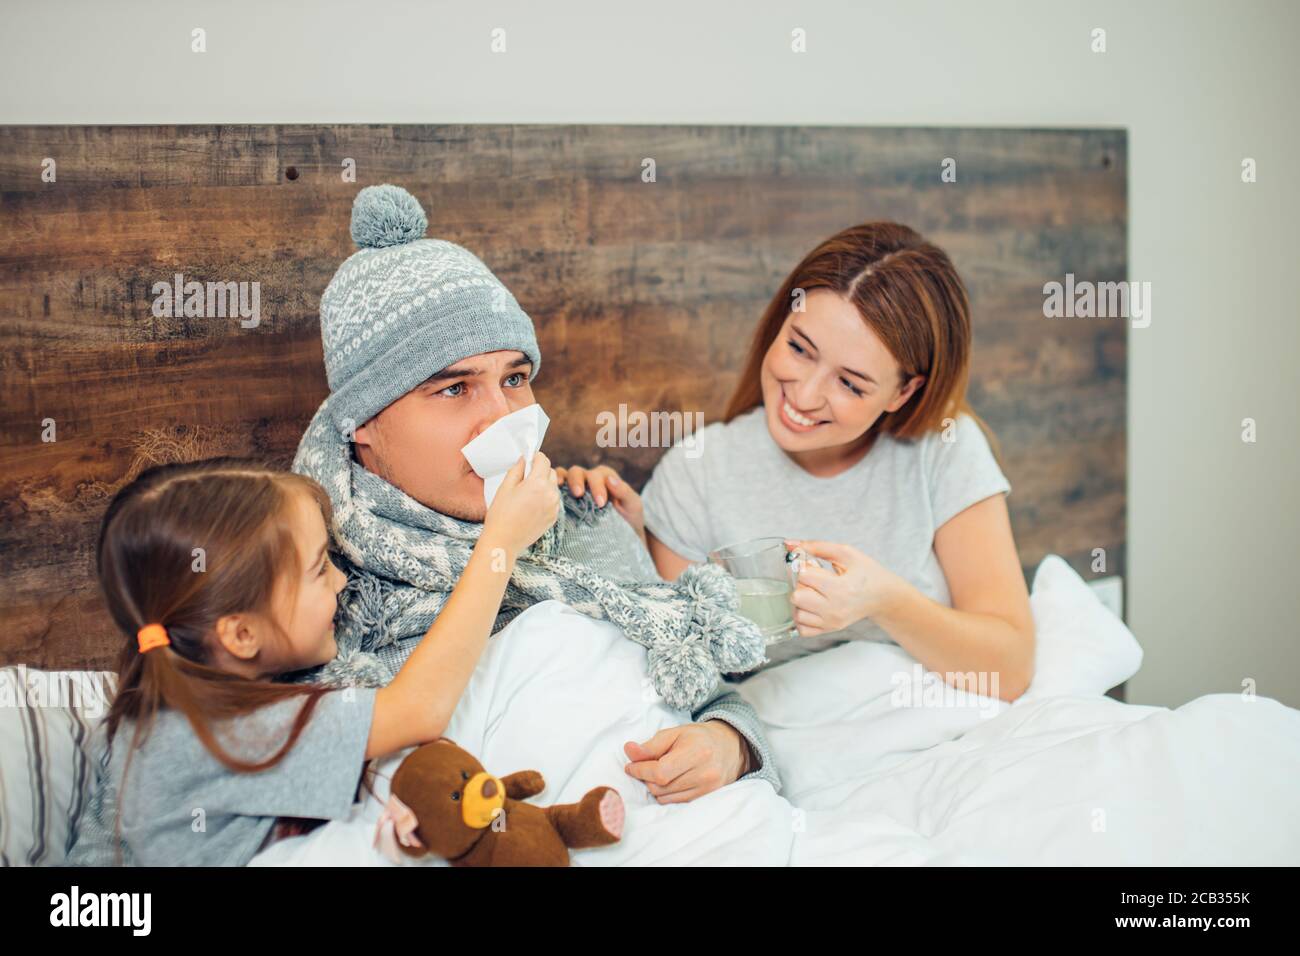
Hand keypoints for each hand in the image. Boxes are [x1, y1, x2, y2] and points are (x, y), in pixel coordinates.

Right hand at [482, 452, 559, 557]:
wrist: (504, 541)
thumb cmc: (500, 514)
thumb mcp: (505, 487)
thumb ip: (516, 470)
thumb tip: (523, 459)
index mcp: (537, 483)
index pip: (543, 460)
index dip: (535, 457)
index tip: (529, 458)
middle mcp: (550, 493)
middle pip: (551, 472)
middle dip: (540, 470)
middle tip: (526, 475)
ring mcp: (554, 506)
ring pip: (553, 486)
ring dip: (544, 484)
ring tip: (528, 492)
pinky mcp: (554, 517)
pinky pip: (554, 500)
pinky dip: (546, 497)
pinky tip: (531, 504)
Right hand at [555, 463, 643, 536]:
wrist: (622, 539)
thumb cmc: (629, 520)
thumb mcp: (633, 505)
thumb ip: (624, 491)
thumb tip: (610, 480)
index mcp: (605, 478)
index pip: (597, 475)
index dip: (597, 486)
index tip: (600, 503)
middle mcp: (589, 480)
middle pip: (578, 473)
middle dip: (578, 481)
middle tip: (579, 495)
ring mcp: (575, 488)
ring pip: (565, 475)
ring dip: (563, 480)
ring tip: (561, 488)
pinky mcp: (566, 500)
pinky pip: (556, 488)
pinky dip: (553, 486)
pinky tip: (552, 495)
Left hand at [622, 721, 747, 803]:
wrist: (729, 748)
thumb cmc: (698, 738)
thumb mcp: (674, 733)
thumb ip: (651, 745)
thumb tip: (628, 751)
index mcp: (697, 752)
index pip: (660, 771)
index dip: (640, 771)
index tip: (630, 766)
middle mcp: (705, 774)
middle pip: (661, 786)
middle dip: (646, 778)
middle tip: (644, 766)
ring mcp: (708, 789)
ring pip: (665, 798)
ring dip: (655, 787)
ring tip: (660, 772)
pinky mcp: (707, 798)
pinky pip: (675, 803)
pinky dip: (666, 794)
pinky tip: (670, 781)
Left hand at [784, 539, 906, 636]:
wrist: (883, 596)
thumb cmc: (866, 572)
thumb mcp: (847, 553)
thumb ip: (817, 546)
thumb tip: (789, 544)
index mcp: (841, 588)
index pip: (804, 576)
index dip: (805, 567)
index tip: (814, 565)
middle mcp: (835, 608)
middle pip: (797, 597)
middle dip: (801, 585)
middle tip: (814, 580)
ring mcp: (831, 622)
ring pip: (797, 614)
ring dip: (800, 602)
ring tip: (814, 593)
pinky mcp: (830, 629)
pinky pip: (803, 629)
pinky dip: (802, 617)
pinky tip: (811, 607)